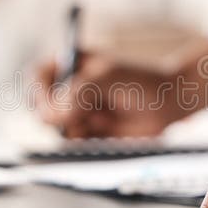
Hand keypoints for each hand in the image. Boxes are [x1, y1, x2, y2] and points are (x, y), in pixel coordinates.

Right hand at [35, 52, 182, 137]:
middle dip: (58, 115)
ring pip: (56, 128)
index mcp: (70, 64)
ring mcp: (77, 112)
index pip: (38, 77)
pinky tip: (107, 129)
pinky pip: (72, 143)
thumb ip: (76, 95)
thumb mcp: (108, 79)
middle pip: (41, 106)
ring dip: (75, 128)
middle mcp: (69, 89)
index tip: (52, 104)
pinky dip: (85, 140)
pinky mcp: (87, 133)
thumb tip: (51, 117)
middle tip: (80, 116)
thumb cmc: (142, 82)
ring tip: (102, 119)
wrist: (169, 104)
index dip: (40, 92)